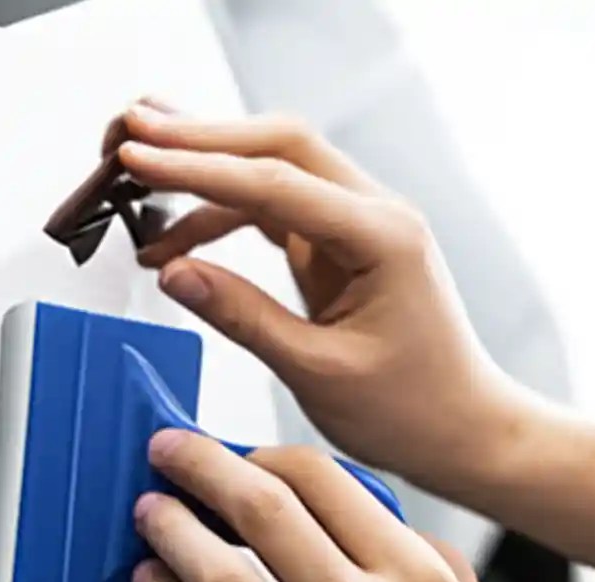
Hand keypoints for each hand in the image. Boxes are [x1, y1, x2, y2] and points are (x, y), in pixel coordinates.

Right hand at [109, 103, 536, 489]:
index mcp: (381, 236)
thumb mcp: (318, 373)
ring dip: (207, 169)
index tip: (137, 156)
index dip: (198, 167)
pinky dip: (222, 212)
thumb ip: (243, 317)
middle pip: (277, 145)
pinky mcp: (340, 244)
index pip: (275, 181)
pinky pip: (273, 207)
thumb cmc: (411, 410)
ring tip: (139, 178)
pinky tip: (176, 237)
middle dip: (200, 138)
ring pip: (273, 167)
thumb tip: (174, 273)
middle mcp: (374, 214)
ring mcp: (357, 224)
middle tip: (130, 137)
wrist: (464, 430)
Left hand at [134, 430, 527, 581]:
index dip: (260, 452)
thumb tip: (320, 497)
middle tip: (170, 453)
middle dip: (200, 467)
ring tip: (153, 514)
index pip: (318, 478)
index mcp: (415, 579)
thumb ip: (402, 540)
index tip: (237, 454)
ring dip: (171, 533)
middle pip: (262, 512)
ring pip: (219, 580)